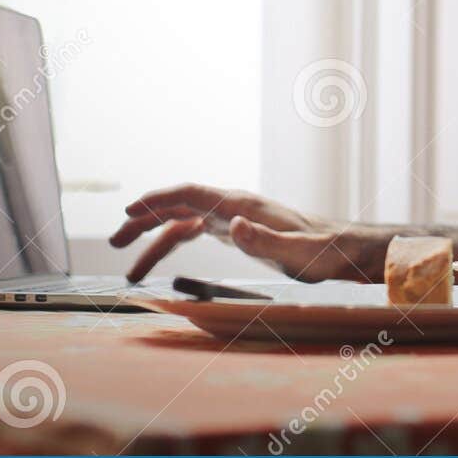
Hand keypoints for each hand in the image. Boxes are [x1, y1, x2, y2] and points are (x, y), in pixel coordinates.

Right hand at [108, 185, 380, 282]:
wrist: (342, 249)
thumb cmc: (324, 252)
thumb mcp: (298, 252)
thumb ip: (265, 240)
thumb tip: (231, 226)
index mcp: (243, 206)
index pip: (192, 194)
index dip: (160, 200)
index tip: (130, 210)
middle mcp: (234, 207)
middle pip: (179, 205)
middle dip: (145, 219)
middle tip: (115, 239)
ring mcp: (232, 217)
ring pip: (182, 221)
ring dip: (153, 236)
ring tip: (127, 264)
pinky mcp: (235, 231)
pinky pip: (194, 232)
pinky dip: (171, 242)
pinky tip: (156, 259)